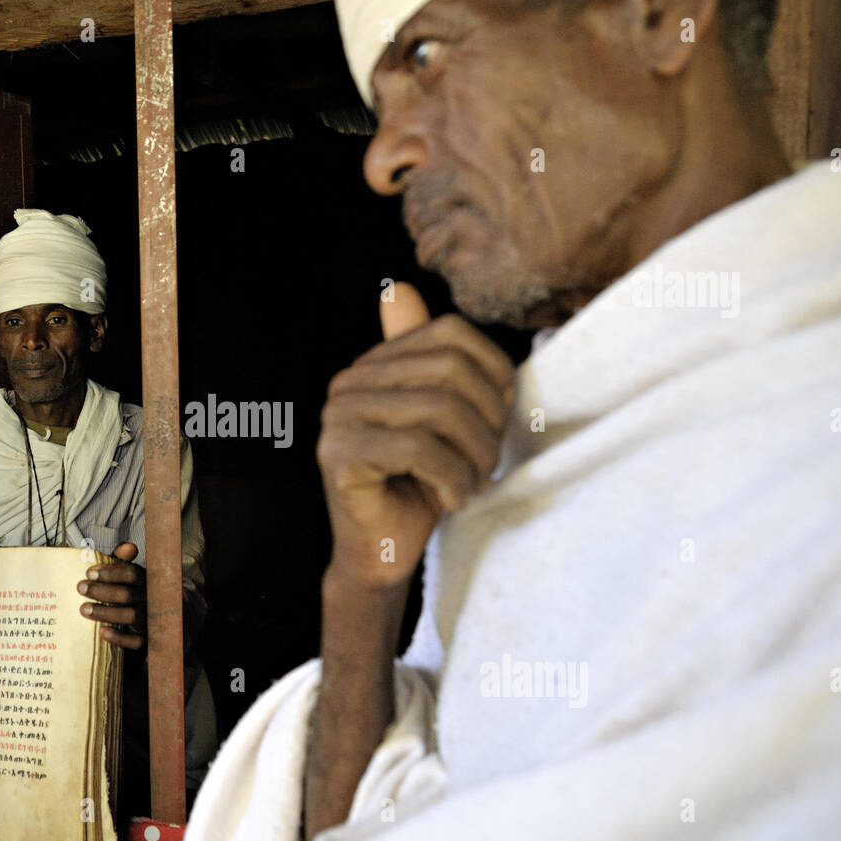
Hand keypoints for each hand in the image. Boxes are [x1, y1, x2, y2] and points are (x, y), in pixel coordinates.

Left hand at [78, 542, 146, 649]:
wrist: (156, 620)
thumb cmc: (135, 592)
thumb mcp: (131, 575)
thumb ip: (124, 560)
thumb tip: (128, 547)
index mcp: (146, 581)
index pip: (132, 574)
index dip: (111, 573)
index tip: (89, 572)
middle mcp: (149, 599)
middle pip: (127, 594)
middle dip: (102, 591)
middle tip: (80, 588)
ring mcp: (149, 619)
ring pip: (130, 616)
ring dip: (105, 612)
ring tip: (83, 609)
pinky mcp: (147, 639)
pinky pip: (135, 641)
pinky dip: (119, 637)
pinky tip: (102, 632)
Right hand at [317, 283, 514, 589]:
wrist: (382, 554)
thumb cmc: (418, 488)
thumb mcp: (441, 421)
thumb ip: (435, 363)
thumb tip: (398, 286)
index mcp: (373, 367)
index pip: (449, 333)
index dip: (493, 370)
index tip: (502, 416)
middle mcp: (347, 384)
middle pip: (449, 370)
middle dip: (487, 420)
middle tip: (490, 462)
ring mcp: (337, 418)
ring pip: (439, 410)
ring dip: (474, 455)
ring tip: (474, 483)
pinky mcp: (339, 456)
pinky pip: (418, 448)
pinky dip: (452, 478)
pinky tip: (453, 499)